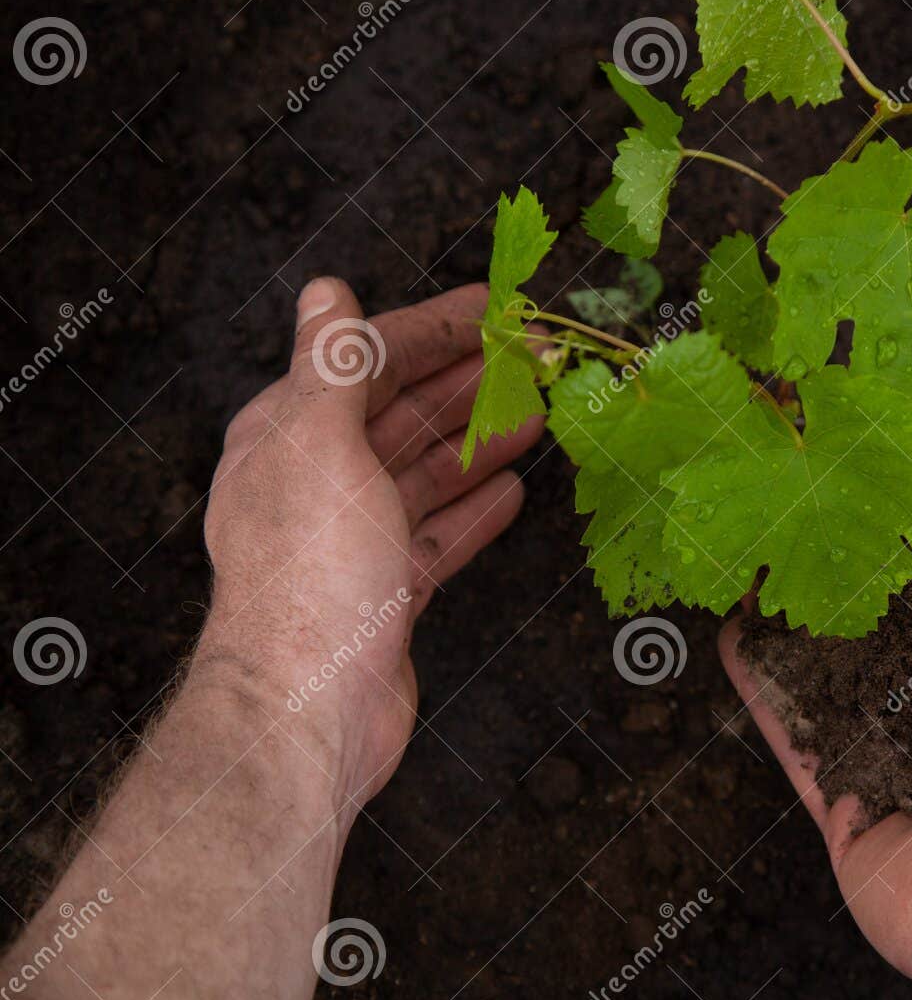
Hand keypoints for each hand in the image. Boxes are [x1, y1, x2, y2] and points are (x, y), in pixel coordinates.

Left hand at [196, 278, 541, 825]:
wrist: (309, 706)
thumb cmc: (310, 577)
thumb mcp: (320, 444)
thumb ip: (331, 365)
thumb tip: (327, 292)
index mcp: (290, 435)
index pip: (368, 362)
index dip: (433, 330)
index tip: (495, 309)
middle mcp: (315, 483)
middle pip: (401, 415)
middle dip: (465, 381)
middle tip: (533, 357)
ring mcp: (352, 542)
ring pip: (424, 473)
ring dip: (478, 440)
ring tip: (534, 415)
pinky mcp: (385, 593)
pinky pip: (436, 536)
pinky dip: (473, 511)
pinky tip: (509, 493)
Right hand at [720, 520, 911, 999]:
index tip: (885, 514)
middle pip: (886, 648)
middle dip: (851, 594)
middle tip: (810, 530)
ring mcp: (894, 774)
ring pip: (833, 688)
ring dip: (797, 629)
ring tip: (763, 565)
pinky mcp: (847, 814)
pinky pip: (798, 742)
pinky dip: (764, 690)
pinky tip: (737, 634)